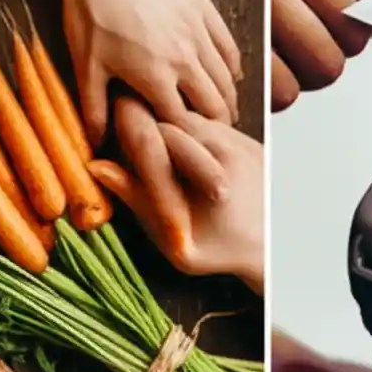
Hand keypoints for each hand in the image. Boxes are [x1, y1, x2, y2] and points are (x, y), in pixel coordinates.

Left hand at [59, 0, 241, 144]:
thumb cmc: (89, 11)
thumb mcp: (86, 66)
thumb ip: (95, 109)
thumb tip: (96, 142)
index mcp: (156, 77)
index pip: (184, 123)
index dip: (187, 140)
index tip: (186, 148)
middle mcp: (184, 58)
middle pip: (215, 104)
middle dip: (215, 124)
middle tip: (212, 135)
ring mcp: (198, 32)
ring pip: (227, 78)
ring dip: (227, 98)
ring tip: (223, 110)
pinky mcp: (205, 9)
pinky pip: (230, 46)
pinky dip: (233, 66)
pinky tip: (229, 75)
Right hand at [88, 97, 262, 293]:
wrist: (274, 249)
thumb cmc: (221, 254)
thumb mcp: (176, 243)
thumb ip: (140, 203)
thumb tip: (98, 167)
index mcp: (210, 173)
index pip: (154, 135)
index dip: (127, 139)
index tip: (115, 152)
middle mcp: (229, 149)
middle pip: (171, 119)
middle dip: (147, 132)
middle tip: (129, 148)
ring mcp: (243, 141)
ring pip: (191, 117)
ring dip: (169, 131)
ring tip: (159, 156)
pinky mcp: (251, 139)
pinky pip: (211, 124)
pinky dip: (191, 135)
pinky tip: (185, 157)